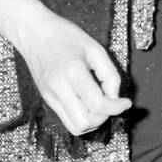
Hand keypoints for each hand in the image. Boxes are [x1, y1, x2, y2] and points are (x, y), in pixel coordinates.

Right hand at [12, 3, 130, 135]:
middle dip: (103, 117)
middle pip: (84, 123)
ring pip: (75, 127)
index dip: (116, 107)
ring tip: (100, 105)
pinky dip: (82, 117)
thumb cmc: (66, 36)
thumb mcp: (95, 48)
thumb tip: (115, 96)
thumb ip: (109, 73)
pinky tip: (88, 104)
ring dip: (92, 121)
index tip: (126, 102)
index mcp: (73, 72)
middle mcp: (59, 89)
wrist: (34, 33)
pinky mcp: (47, 100)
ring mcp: (50, 97)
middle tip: (111, 103)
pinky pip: (67, 120)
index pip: (97, 104)